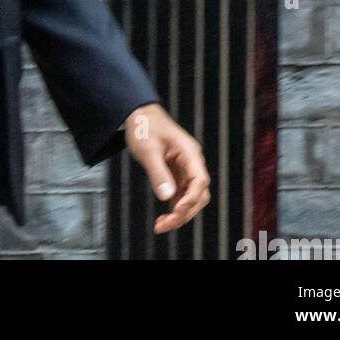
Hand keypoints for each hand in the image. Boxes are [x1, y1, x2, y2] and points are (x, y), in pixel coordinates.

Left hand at [122, 103, 209, 233]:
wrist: (139, 114)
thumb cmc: (144, 126)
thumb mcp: (147, 150)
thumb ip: (158, 172)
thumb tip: (167, 197)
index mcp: (189, 152)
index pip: (200, 180)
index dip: (191, 199)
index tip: (176, 210)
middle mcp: (192, 162)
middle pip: (199, 194)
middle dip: (185, 212)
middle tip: (165, 224)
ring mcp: (186, 168)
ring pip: (191, 197)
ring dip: (180, 213)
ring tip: (162, 224)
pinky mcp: (178, 173)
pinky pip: (182, 194)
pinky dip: (175, 206)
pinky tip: (165, 216)